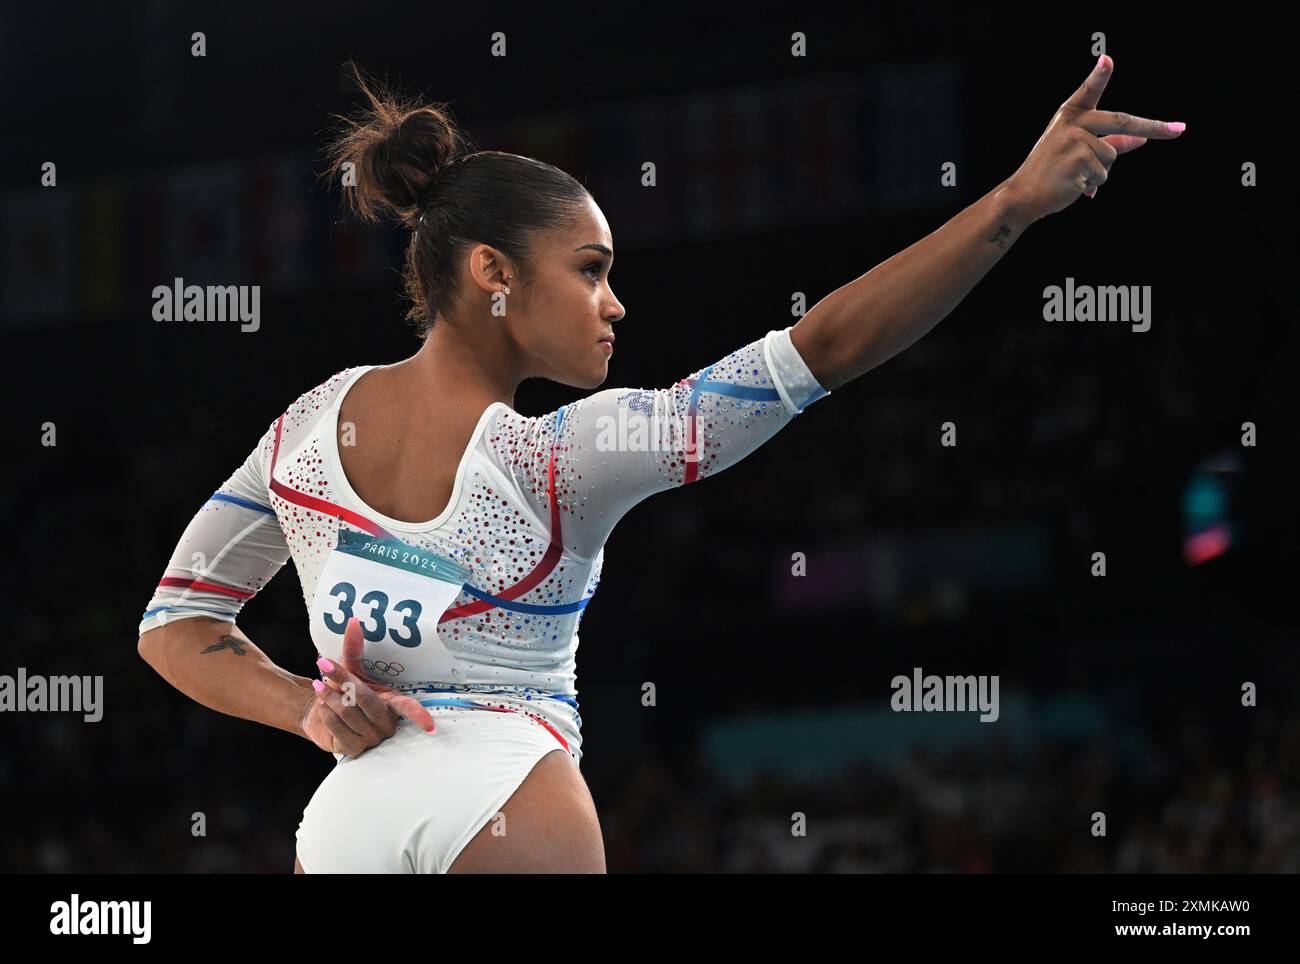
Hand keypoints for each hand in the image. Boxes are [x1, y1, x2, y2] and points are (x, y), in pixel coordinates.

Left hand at [298, 616, 436, 756]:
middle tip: (324, 666)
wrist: (323, 716)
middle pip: (365, 700)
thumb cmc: (346, 693)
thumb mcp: (352, 669)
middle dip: (343, 681)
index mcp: (392, 703)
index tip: (431, 728)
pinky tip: (322, 705)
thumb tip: (353, 621)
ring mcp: (371, 738)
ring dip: (329, 696)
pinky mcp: (354, 749)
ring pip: (348, 713)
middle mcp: (386, 723)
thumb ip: (354, 648)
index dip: (419, 716)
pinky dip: (325, 712)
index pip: (407, 709)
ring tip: (319, 685)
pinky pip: (337, 728)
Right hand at [1003, 54, 1183, 223]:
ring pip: (1111, 157)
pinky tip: (1072, 185)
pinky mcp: (1079, 160)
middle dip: (1153, 127)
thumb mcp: (1080, 150)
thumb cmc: (1052, 171)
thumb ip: (1112, 142)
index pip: (1089, 91)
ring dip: (1099, 173)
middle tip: (1179, 130)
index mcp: (1071, 115)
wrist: (1024, 194)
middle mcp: (1073, 123)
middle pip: (1122, 121)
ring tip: (1075, 177)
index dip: (1099, 75)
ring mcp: (1076, 140)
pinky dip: (1091, 185)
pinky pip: (1102, 175)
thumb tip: (1142, 139)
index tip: (1107, 60)